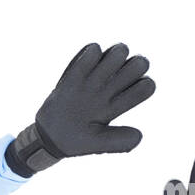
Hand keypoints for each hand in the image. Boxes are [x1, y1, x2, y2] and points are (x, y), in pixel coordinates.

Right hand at [5, 42, 155, 176]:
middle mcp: (111, 88)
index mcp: (119, 104)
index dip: (142, 87)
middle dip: (133, 67)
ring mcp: (95, 78)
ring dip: (114, 57)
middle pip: (139, 64)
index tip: (125, 97)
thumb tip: (139, 135)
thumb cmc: (76, 141)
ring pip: (119, 52)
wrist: (49, 136)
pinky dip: (91, 54)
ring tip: (99, 73)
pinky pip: (92, 50)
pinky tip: (82, 69)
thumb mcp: (97, 144)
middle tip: (115, 80)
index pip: (146, 87)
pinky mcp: (77, 71)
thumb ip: (119, 142)